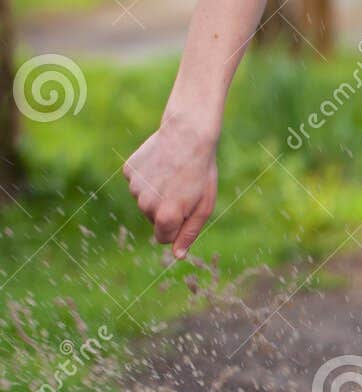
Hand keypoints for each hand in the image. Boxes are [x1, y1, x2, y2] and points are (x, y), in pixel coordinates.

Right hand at [123, 118, 218, 260]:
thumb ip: (188, 234)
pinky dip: (148, 179)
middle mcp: (145, 205)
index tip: (186, 212)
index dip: (177, 228)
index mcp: (165, 217)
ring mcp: (134, 187)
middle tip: (182, 189)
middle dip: (168, 210)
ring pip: (145, 202)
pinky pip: (138, 184)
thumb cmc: (201, 175)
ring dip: (157, 194)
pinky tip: (161, 166)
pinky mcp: (128, 171)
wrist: (187, 136)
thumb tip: (177, 256)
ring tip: (173, 176)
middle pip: (154, 219)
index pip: (163, 238)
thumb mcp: (203, 208)